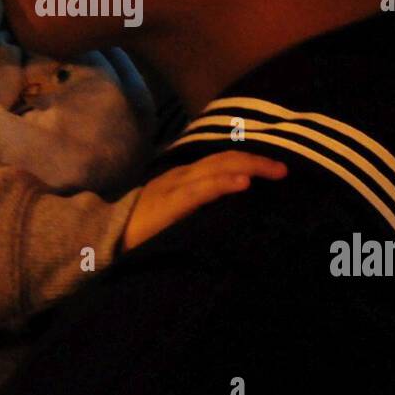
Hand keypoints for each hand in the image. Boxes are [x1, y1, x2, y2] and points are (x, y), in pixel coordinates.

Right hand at [122, 151, 286, 250]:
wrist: (108, 237)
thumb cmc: (146, 228)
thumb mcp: (177, 209)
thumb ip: (200, 203)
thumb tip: (235, 206)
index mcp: (187, 175)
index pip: (224, 159)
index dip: (251, 158)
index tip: (279, 165)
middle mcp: (184, 174)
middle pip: (226, 158)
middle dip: (258, 160)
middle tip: (286, 167)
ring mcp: (177, 185)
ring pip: (218, 168)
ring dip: (250, 166)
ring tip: (275, 170)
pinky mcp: (171, 203)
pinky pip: (201, 190)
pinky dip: (224, 183)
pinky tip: (243, 183)